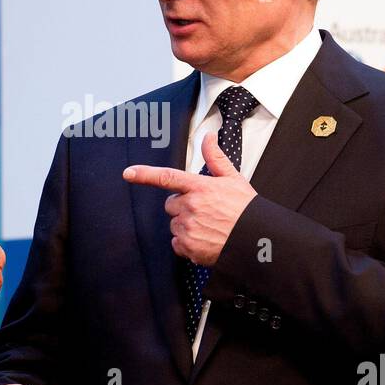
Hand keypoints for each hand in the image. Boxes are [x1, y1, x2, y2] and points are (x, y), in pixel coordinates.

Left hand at [122, 132, 256, 266]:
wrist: (256, 239)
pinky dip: (187, 244)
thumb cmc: (246, 210)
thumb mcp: (233, 179)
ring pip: (174, 224)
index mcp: (199, 187)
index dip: (144, 174)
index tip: (129, 173)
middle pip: (171, 205)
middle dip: (182, 207)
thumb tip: (208, 137)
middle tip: (204, 211)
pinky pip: (176, 243)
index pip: (166, 177)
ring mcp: (188, 227)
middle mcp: (190, 206)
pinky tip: (204, 240)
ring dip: (185, 225)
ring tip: (208, 227)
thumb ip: (215, 158)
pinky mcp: (188, 246)